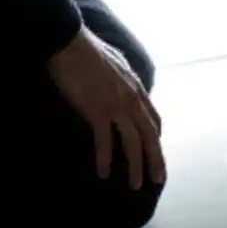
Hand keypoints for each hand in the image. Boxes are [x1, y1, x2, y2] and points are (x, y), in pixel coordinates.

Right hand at [47, 28, 164, 188]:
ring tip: (135, 186)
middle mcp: (132, 98)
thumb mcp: (116, 61)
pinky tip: (103, 173)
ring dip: (136, 167)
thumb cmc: (86, 48)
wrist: (69, 41)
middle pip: (150, 135)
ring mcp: (117, 105)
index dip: (156, 137)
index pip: (153, 117)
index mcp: (136, 86)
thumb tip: (125, 83)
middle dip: (156, 159)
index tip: (156, 150)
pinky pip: (105, 141)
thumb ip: (123, 77)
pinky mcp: (98, 111)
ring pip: (134, 143)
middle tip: (157, 180)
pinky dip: (105, 159)